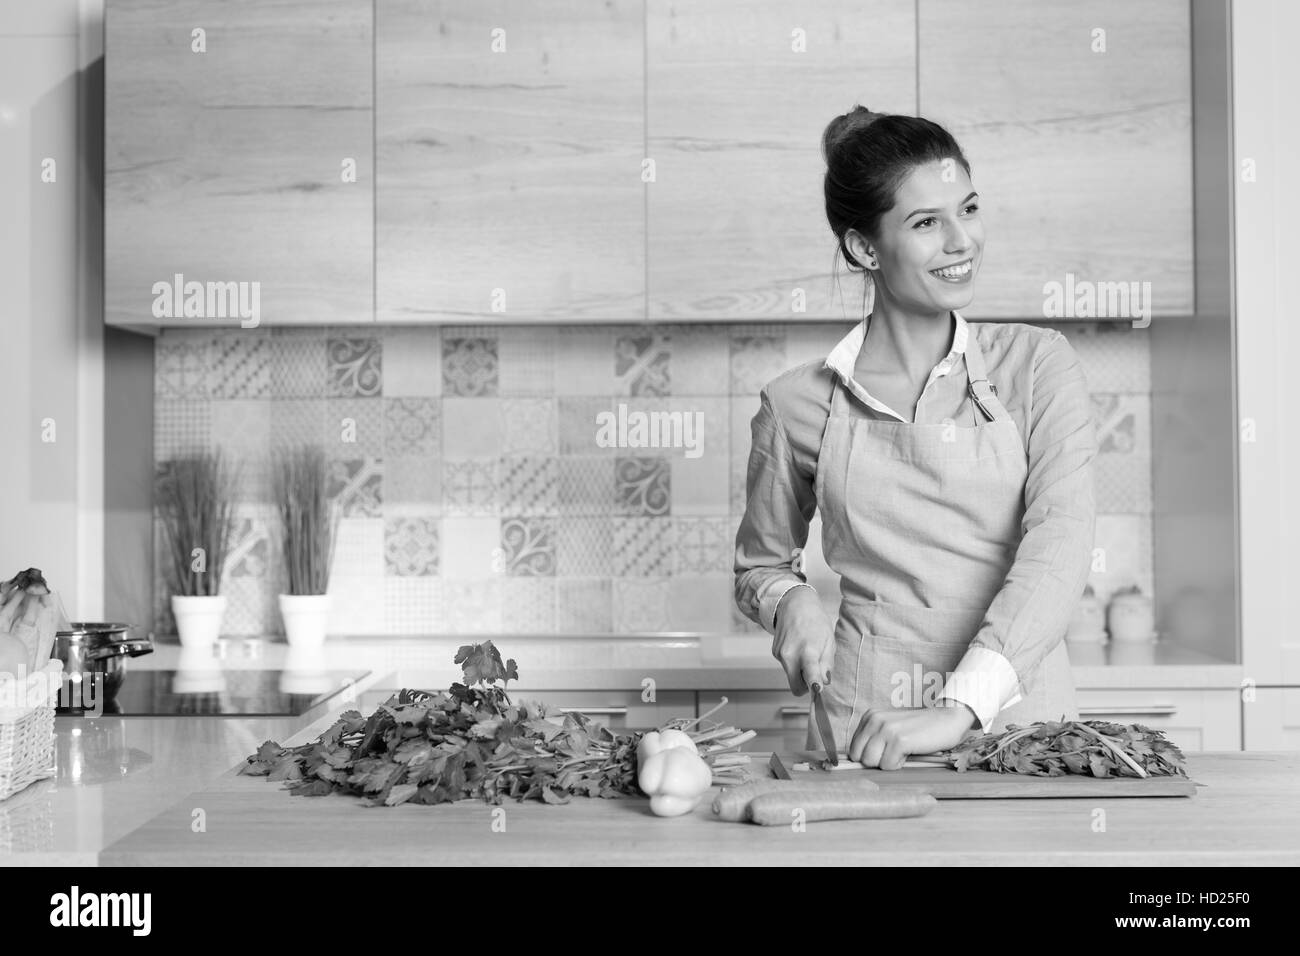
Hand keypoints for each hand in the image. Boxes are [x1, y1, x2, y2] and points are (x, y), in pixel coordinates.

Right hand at [771, 586, 834, 696]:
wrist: (794, 604)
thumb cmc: (816, 622)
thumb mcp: (829, 641)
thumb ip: (827, 664)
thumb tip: (823, 682)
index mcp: (808, 650)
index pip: (809, 675)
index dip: (813, 687)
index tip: (817, 691)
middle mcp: (790, 654)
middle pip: (796, 686)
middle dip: (806, 685)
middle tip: (816, 674)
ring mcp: (780, 654)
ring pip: (792, 675)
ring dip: (800, 671)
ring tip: (807, 652)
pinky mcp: (774, 653)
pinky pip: (787, 666)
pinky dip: (794, 662)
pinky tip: (798, 646)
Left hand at [847, 702, 977, 769]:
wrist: (947, 719)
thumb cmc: (918, 728)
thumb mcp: (889, 728)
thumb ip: (873, 739)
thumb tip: (855, 762)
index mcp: (869, 716)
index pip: (853, 749)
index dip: (868, 756)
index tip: (884, 752)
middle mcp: (874, 720)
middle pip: (860, 757)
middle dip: (876, 761)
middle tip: (894, 752)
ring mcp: (886, 730)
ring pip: (871, 763)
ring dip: (888, 763)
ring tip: (902, 751)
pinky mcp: (899, 741)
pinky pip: (888, 766)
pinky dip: (899, 764)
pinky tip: (910, 752)